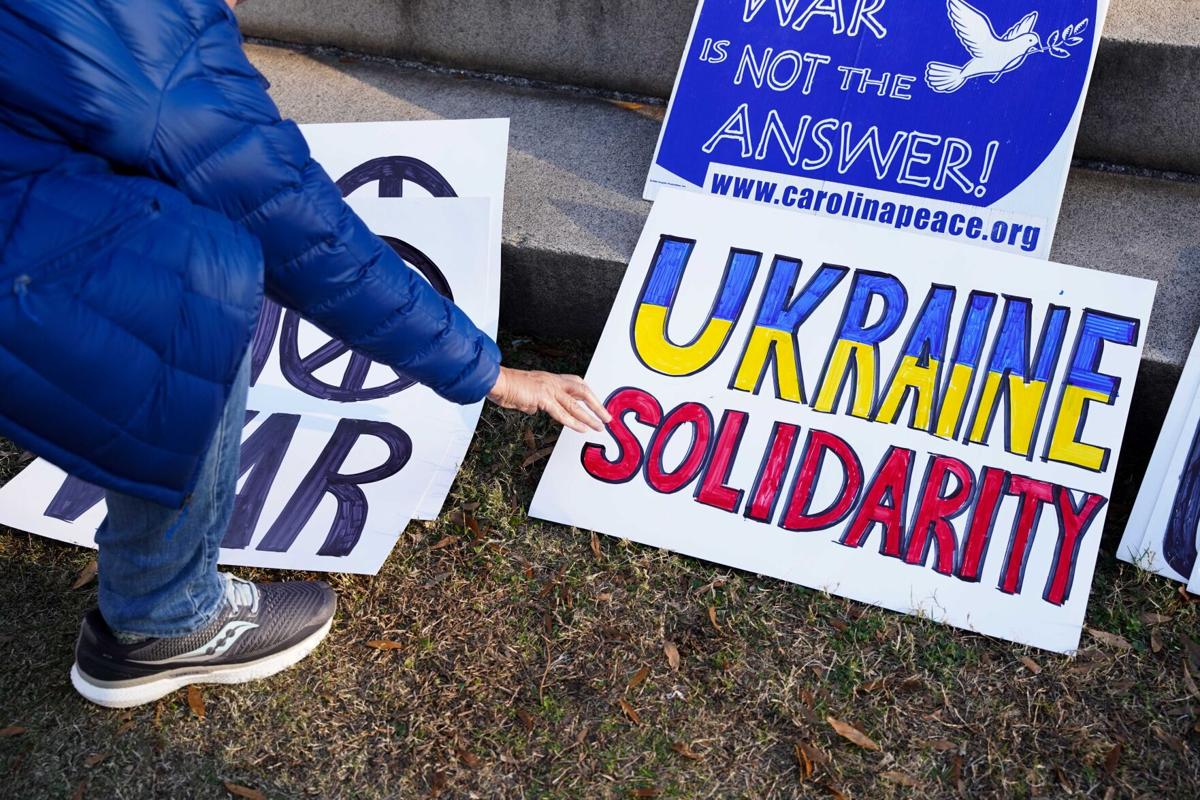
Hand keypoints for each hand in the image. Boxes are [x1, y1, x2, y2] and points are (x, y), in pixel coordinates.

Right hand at [487, 367, 612, 433]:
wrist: (495, 382)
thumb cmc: (506, 388)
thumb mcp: (524, 396)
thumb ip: (534, 402)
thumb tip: (536, 410)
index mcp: (550, 379)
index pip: (576, 385)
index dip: (588, 395)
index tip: (597, 405)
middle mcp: (552, 381)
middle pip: (582, 390)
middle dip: (596, 404)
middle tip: (607, 417)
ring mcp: (548, 388)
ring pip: (575, 403)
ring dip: (590, 416)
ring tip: (600, 426)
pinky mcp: (542, 397)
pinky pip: (561, 412)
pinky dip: (573, 421)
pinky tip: (583, 428)